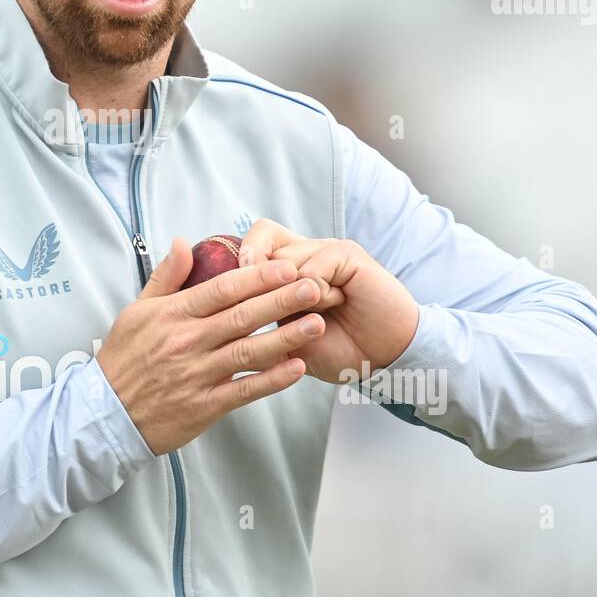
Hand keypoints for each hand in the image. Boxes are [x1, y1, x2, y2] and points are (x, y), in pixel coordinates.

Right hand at [95, 237, 329, 454]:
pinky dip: (271, 380)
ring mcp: (197, 375)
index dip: (257, 277)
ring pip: (248, 352)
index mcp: (173, 315)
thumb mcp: (137, 311)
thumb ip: (166, 277)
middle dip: (281, 300)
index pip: (221, 289)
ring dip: (285, 337)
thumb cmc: (123, 358)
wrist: (106, 414)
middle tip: (314, 286)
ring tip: (316, 323)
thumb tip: (184, 242)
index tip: (286, 266)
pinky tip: (297, 368)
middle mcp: (188, 342)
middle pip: (242, 316)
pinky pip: (243, 391)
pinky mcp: (204, 406)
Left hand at [238, 219, 419, 383]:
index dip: (238, 264)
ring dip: (291, 293)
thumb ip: (257, 327)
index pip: (251, 245)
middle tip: (262, 306)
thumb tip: (213, 324)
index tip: (228, 297)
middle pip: (262, 239)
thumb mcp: (286, 341)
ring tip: (314, 313)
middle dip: (257, 277)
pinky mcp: (347, 255)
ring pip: (285, 258)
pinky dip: (317, 291)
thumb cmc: (337, 350)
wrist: (383, 357)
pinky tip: (333, 304)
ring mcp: (325, 251)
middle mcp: (304, 253)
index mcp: (287, 270)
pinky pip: (315, 266)